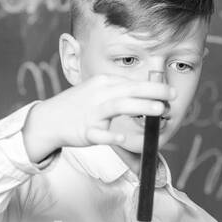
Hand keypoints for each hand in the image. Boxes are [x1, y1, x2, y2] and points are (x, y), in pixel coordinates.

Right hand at [22, 74, 173, 161]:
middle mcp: (99, 95)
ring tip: (158, 110)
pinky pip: (98, 134)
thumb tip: (146, 94)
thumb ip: (120, 92)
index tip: (170, 92)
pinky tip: (122, 139)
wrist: (49, 119)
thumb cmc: (79, 106)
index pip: (132, 83)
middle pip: (129, 90)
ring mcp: (91, 113)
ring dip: (139, 107)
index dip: (153, 87)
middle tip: (172, 96)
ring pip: (117, 107)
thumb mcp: (98, 91)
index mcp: (104, 83)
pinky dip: (109, 136)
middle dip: (152, 92)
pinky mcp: (84, 131)